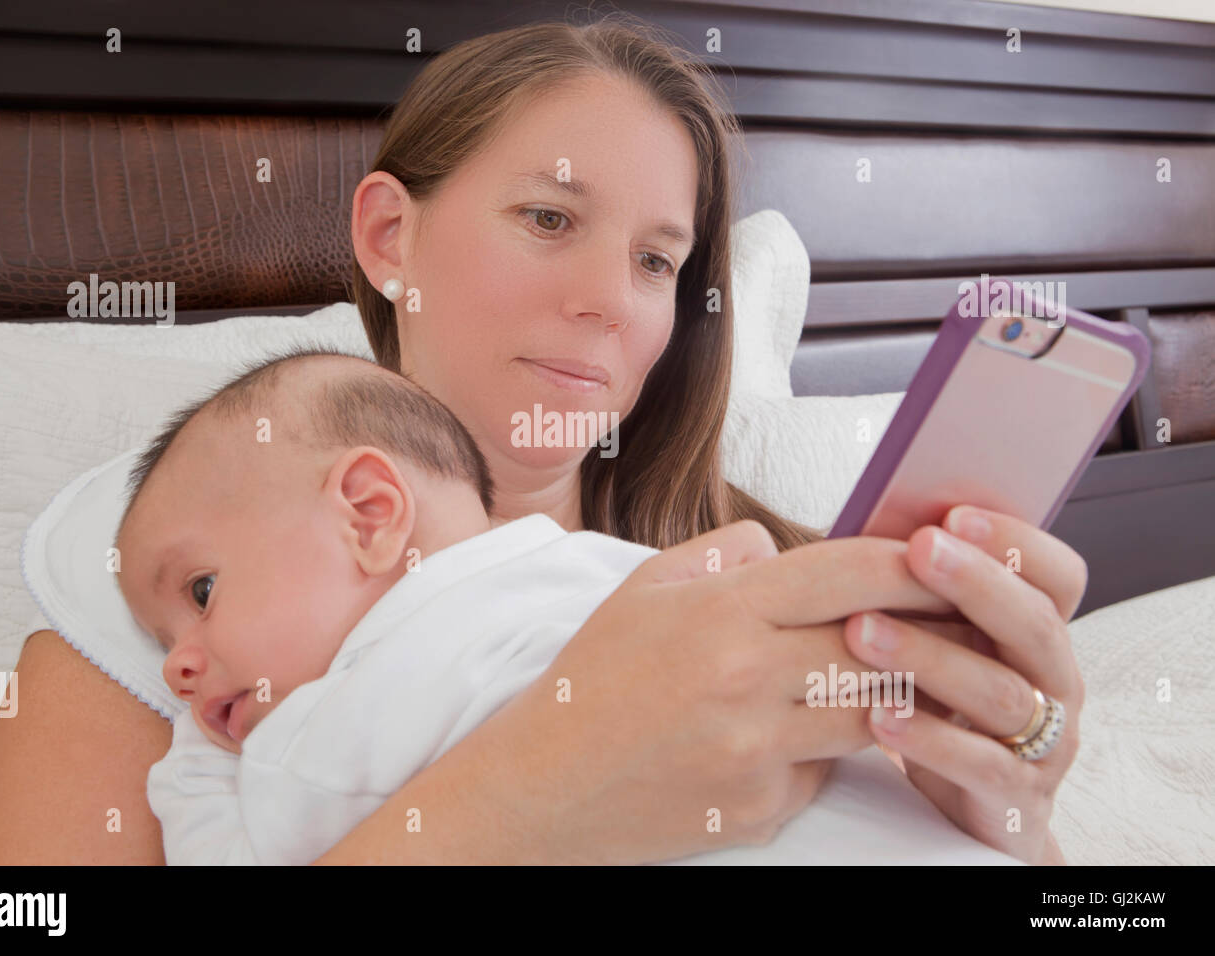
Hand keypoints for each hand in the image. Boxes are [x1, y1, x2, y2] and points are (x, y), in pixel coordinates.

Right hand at [491, 519, 961, 863]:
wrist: (543, 787)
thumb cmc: (591, 681)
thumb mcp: (642, 590)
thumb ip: (720, 556)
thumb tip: (779, 547)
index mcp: (721, 613)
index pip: (849, 572)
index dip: (913, 561)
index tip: (948, 555)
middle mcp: (747, 678)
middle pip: (882, 646)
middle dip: (936, 628)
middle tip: (972, 616)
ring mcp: (759, 749)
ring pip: (874, 712)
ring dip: (901, 691)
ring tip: (924, 673)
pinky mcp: (762, 806)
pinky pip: (828, 768)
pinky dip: (833, 748)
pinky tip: (814, 734)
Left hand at [843, 504, 1086, 864]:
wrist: (964, 811)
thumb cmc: (938, 706)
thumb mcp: (934, 644)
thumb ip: (909, 592)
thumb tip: (841, 532)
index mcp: (1038, 633)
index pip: (1057, 576)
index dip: (1017, 541)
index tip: (954, 514)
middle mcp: (1054, 682)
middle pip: (1034, 624)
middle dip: (976, 582)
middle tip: (917, 548)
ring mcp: (1044, 744)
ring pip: (1001, 692)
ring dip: (931, 656)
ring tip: (863, 632)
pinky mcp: (1016, 800)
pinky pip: (980, 766)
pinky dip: (931, 739)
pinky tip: (878, 716)